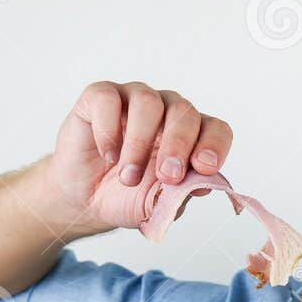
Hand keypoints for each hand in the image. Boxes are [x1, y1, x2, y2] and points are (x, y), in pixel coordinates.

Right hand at [41, 81, 233, 233]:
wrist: (85, 201)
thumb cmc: (127, 196)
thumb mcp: (159, 204)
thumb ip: (182, 193)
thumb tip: (202, 184)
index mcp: (190, 136)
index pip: (215, 128)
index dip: (214, 144)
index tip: (204, 167)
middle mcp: (165, 112)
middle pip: (184, 112)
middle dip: (179, 145)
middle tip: (168, 176)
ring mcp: (133, 100)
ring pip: (148, 102)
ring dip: (140, 143)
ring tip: (129, 176)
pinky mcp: (99, 98)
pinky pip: (108, 99)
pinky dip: (108, 130)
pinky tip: (108, 155)